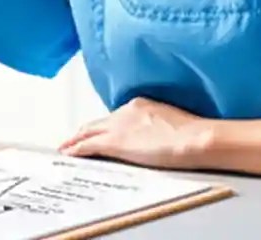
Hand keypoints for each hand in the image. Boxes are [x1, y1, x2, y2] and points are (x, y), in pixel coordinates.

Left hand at [58, 97, 216, 169]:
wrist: (195, 138)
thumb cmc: (192, 134)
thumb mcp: (170, 124)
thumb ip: (157, 127)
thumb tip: (155, 138)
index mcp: (140, 105)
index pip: (114, 117)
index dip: (102, 126)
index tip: (96, 132)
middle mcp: (125, 111)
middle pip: (97, 122)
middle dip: (83, 131)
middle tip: (71, 140)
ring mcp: (119, 126)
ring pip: (88, 132)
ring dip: (75, 140)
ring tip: (65, 149)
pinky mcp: (115, 142)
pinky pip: (88, 145)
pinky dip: (76, 149)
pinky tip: (69, 155)